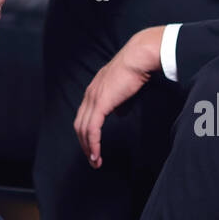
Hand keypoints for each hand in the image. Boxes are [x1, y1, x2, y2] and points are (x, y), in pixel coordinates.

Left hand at [74, 27, 164, 168]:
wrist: (138, 57)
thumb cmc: (136, 70)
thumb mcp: (124, 88)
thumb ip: (118, 102)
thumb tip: (118, 114)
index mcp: (94, 90)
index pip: (84, 116)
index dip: (87, 133)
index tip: (93, 147)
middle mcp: (90, 94)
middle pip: (80, 125)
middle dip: (84, 144)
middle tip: (92, 159)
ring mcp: (93, 98)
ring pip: (84, 129)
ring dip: (88, 148)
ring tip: (95, 161)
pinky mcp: (101, 103)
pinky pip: (92, 128)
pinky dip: (93, 143)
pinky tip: (97, 154)